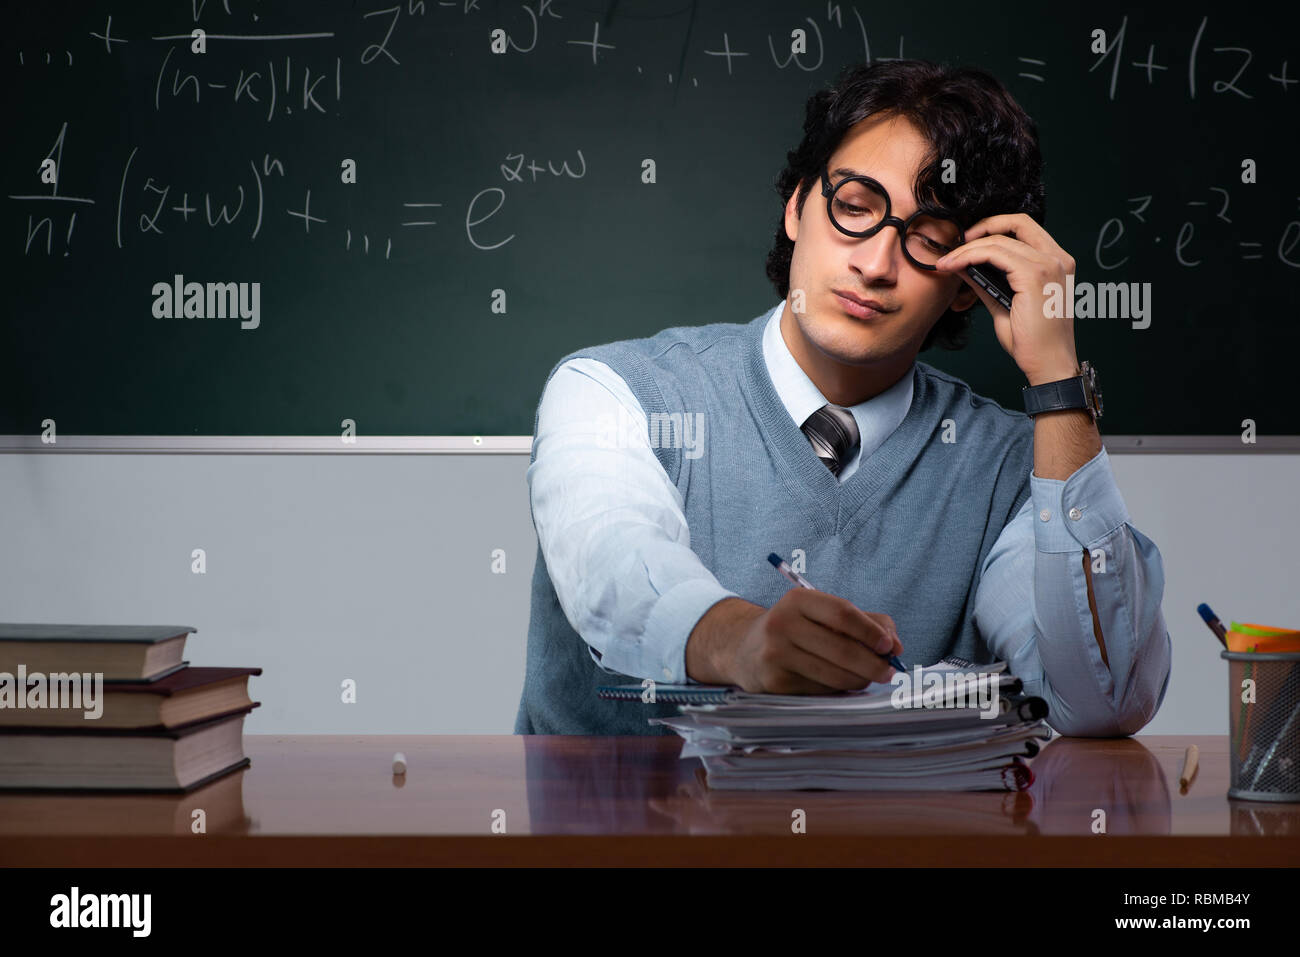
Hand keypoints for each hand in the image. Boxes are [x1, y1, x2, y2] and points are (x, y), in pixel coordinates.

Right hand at [724, 588, 902, 693]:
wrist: (744, 649)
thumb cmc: (797, 629)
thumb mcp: (823, 614)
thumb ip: (865, 622)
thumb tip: (896, 646)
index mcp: (798, 600)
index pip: (842, 614)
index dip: (872, 632)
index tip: (891, 647)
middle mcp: (783, 624)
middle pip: (842, 649)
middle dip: (873, 664)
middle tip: (889, 672)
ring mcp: (776, 655)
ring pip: (834, 675)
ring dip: (859, 680)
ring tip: (866, 678)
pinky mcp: (774, 682)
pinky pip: (820, 691)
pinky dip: (838, 690)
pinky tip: (840, 684)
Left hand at [933, 213, 1080, 385]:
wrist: (1048, 364)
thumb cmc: (1031, 341)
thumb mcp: (1004, 303)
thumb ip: (986, 282)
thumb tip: (962, 265)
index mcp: (1056, 262)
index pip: (1025, 228)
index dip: (994, 227)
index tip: (968, 241)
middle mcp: (1057, 258)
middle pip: (1016, 223)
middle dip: (980, 228)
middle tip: (955, 245)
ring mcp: (1048, 264)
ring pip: (999, 240)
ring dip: (967, 248)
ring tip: (946, 263)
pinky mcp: (1034, 275)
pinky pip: (995, 254)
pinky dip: (970, 256)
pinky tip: (954, 266)